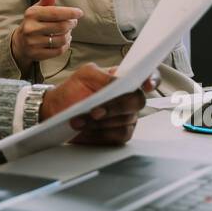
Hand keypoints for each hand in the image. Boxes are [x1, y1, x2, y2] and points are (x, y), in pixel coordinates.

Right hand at [9, 0, 81, 70]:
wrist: (20, 42)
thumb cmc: (34, 22)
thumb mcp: (37, 9)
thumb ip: (46, 0)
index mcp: (32, 14)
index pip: (55, 13)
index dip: (70, 12)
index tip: (80, 13)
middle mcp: (30, 28)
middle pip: (61, 27)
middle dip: (71, 23)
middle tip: (74, 22)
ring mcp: (33, 43)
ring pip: (61, 39)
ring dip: (69, 35)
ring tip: (68, 31)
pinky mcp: (37, 54)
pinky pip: (58, 51)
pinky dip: (65, 45)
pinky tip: (65, 41)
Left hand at [39, 64, 153, 146]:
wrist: (59, 109)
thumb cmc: (74, 89)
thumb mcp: (84, 75)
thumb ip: (102, 75)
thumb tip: (117, 81)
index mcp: (124, 78)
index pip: (148, 76)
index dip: (152, 79)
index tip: (147, 84)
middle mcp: (130, 98)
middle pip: (137, 101)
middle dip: (115, 106)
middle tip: (94, 110)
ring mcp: (128, 117)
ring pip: (125, 120)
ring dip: (100, 122)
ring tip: (78, 121)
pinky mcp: (121, 133)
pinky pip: (118, 135)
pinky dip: (100, 133)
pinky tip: (85, 130)